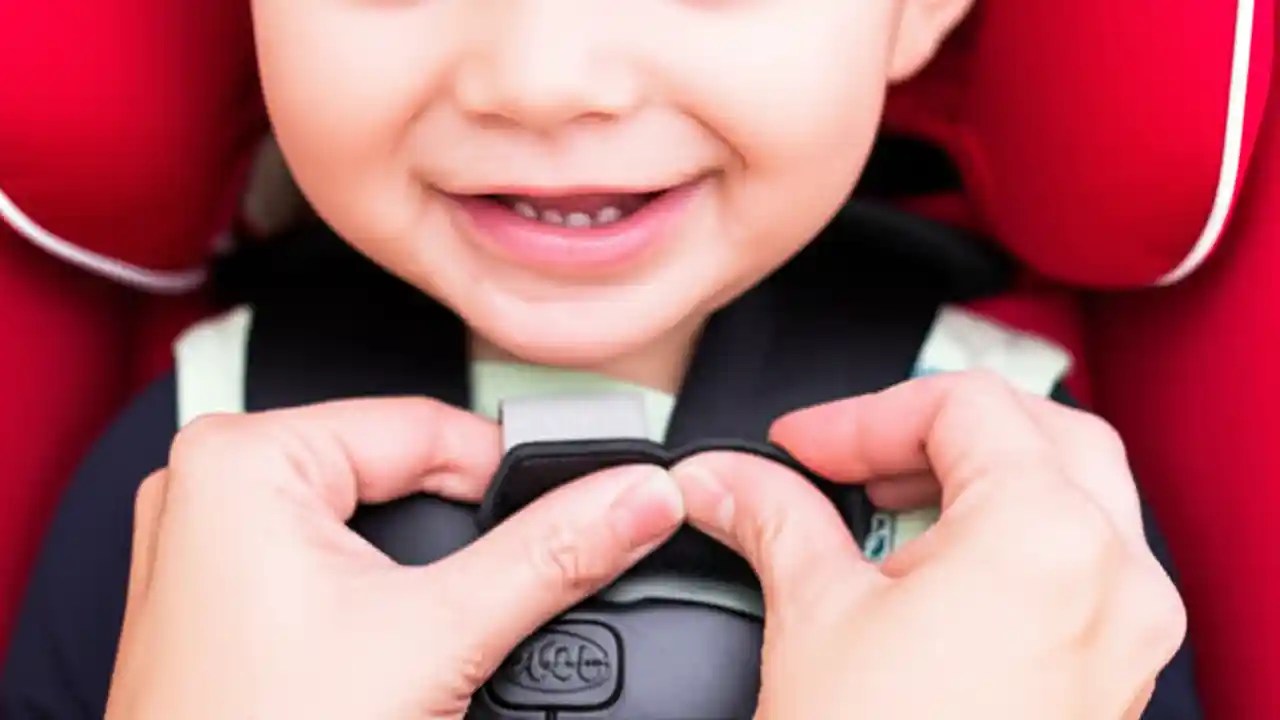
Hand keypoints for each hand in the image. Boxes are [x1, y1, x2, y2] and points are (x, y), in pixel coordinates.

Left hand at [105, 398, 682, 719]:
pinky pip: (325, 554)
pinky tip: (399, 632)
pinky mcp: (221, 596)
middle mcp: (210, 486)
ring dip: (426, 559)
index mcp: (243, 458)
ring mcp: (208, 543)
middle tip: (518, 574)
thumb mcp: (437, 636)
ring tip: (451, 618)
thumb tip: (635, 498)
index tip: (580, 502)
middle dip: (466, 521)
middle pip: (396, 468)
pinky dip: (381, 585)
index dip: (513, 470)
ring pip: (366, 515)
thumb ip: (550, 556)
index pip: (425, 424)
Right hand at [672, 371, 1186, 719]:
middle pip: (1035, 429)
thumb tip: (724, 480)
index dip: (861, 414)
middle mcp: (1113, 575)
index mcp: (1046, 537)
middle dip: (930, 431)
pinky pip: (1082, 558)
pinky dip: (1012, 534)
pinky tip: (939, 569)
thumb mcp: (813, 619)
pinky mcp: (1111, 673)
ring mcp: (1125, 629)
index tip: (798, 448)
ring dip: (978, 476)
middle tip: (849, 461)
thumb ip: (771, 516)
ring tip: (890, 507)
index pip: (961, 406)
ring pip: (1073, 488)